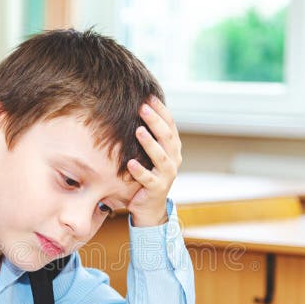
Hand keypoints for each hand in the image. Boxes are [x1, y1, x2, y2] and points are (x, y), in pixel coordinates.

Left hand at [126, 96, 182, 226]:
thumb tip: (138, 107)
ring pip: (161, 157)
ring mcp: (166, 175)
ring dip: (149, 143)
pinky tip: (131, 163)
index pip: (170, 125)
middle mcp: (173, 159)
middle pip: (166, 137)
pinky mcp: (156, 189)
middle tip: (142, 108)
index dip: (161, 111)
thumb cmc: (148, 174)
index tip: (149, 97)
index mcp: (173, 148)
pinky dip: (140, 171)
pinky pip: (148, 179)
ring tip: (138, 131)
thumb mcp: (151, 153)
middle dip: (155, 121)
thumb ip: (149, 135)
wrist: (149, 206)